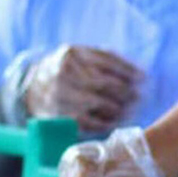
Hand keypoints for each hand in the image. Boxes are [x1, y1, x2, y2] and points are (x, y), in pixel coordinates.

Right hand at [20, 45, 143, 133]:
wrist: (33, 88)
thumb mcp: (82, 56)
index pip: (107, 62)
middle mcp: (63, 73)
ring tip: (133, 110)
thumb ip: (107, 60)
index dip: (129, 71)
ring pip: (98, 103)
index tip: (144, 78)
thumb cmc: (68, 71)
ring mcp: (59, 95)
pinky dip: (107, 122)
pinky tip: (117, 121)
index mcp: (72, 53)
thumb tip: (140, 74)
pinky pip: (89, 122)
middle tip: (140, 97)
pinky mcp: (59, 115)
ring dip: (120, 109)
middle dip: (127, 91)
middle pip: (104, 83)